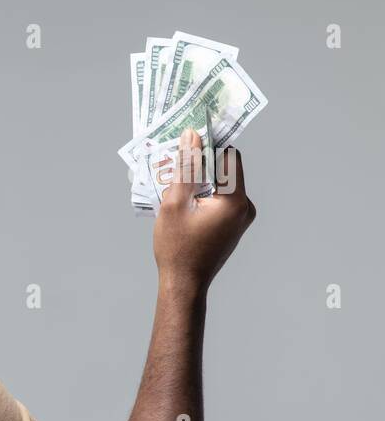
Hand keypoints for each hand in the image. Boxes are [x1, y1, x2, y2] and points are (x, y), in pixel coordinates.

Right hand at [153, 128, 255, 292]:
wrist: (184, 284)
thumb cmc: (176, 247)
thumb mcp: (174, 203)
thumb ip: (186, 167)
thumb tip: (191, 136)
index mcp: (235, 200)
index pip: (228, 157)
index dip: (208, 145)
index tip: (188, 141)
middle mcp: (246, 207)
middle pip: (225, 171)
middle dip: (200, 164)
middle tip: (175, 164)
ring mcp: (243, 218)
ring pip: (222, 185)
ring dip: (200, 181)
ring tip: (174, 187)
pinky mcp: (234, 225)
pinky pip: (221, 200)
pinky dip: (203, 195)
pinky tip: (183, 203)